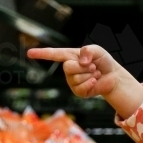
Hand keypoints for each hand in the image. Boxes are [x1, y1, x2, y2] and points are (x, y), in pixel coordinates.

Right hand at [27, 44, 142, 118]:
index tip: (29, 53)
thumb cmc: (103, 62)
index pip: (53, 54)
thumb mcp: (97, 50)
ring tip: (95, 73)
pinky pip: (81, 88)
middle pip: (68, 67)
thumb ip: (88, 51)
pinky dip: (90, 83)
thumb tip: (81, 61)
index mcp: (69, 56)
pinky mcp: (78, 92)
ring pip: (76, 78)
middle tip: (92, 66)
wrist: (113, 76)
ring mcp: (72, 81)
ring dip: (89, 75)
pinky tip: (94, 81)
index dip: (41, 54)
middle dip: (84, 67)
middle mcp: (68, 69)